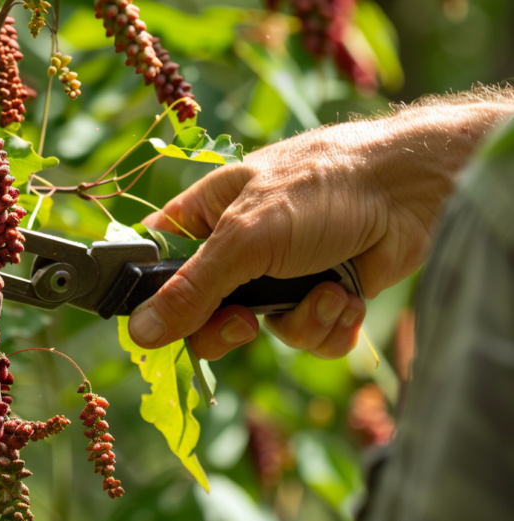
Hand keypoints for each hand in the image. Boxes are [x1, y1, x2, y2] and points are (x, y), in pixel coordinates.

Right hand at [128, 102, 507, 359]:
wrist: (412, 192)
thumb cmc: (320, 191)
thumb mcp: (245, 238)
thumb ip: (192, 290)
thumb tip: (138, 334)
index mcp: (204, 219)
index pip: (156, 269)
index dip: (155, 303)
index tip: (162, 331)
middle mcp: (237, 249)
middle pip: (204, 315)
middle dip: (232, 326)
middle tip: (248, 322)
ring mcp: (279, 275)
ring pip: (262, 331)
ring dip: (299, 320)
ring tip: (329, 291)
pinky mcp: (320, 296)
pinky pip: (307, 337)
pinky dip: (330, 325)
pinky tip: (349, 298)